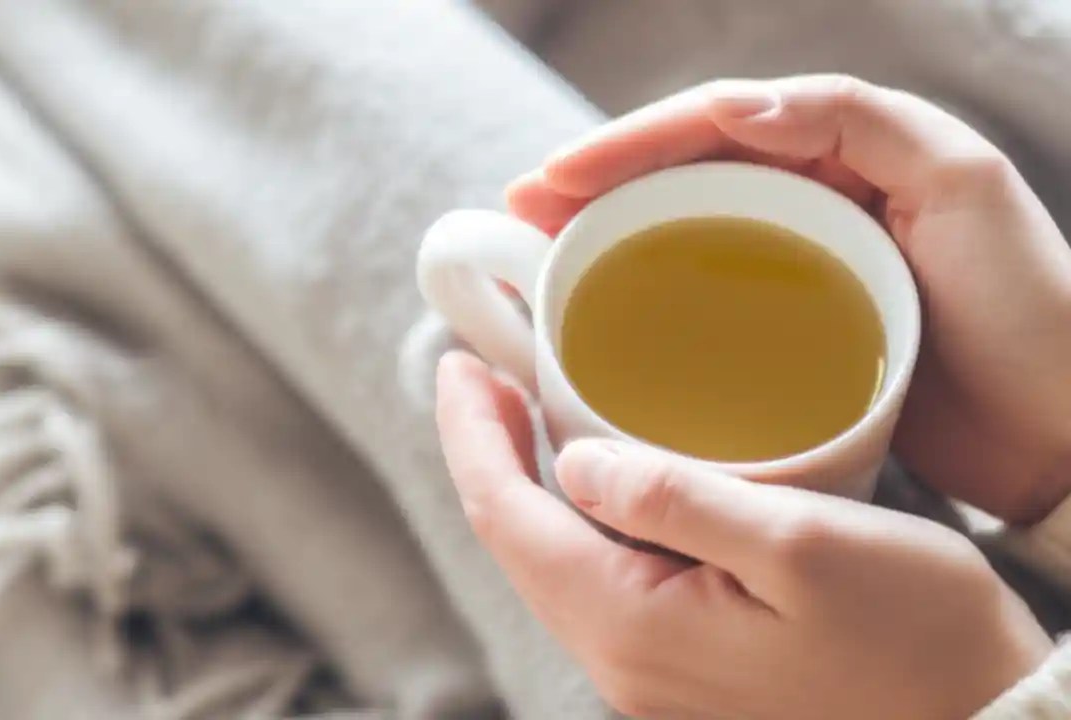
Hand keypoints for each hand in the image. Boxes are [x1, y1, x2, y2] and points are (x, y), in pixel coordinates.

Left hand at [435, 351, 1050, 718]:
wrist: (975, 717)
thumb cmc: (914, 636)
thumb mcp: (804, 546)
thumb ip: (678, 498)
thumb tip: (577, 459)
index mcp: (631, 622)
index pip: (505, 517)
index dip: (470, 435)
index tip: (458, 362)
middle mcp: (620, 654)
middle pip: (514, 538)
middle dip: (487, 449)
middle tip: (485, 366)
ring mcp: (647, 663)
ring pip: (549, 556)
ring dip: (527, 478)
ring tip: (524, 404)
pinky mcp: (680, 657)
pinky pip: (593, 574)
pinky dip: (575, 512)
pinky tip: (596, 471)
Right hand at [507, 75, 1070, 523]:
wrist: (1065, 437)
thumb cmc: (1032, 315)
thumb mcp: (963, 186)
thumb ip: (859, 122)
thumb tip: (735, 107)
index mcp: (846, 152)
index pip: (715, 125)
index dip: (626, 144)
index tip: (554, 178)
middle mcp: (815, 197)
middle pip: (684, 173)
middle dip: (598, 184)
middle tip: (525, 212)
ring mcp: (801, 265)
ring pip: (685, 232)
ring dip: (611, 235)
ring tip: (544, 256)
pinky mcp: (795, 330)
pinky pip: (709, 299)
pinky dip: (653, 299)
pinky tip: (609, 316)